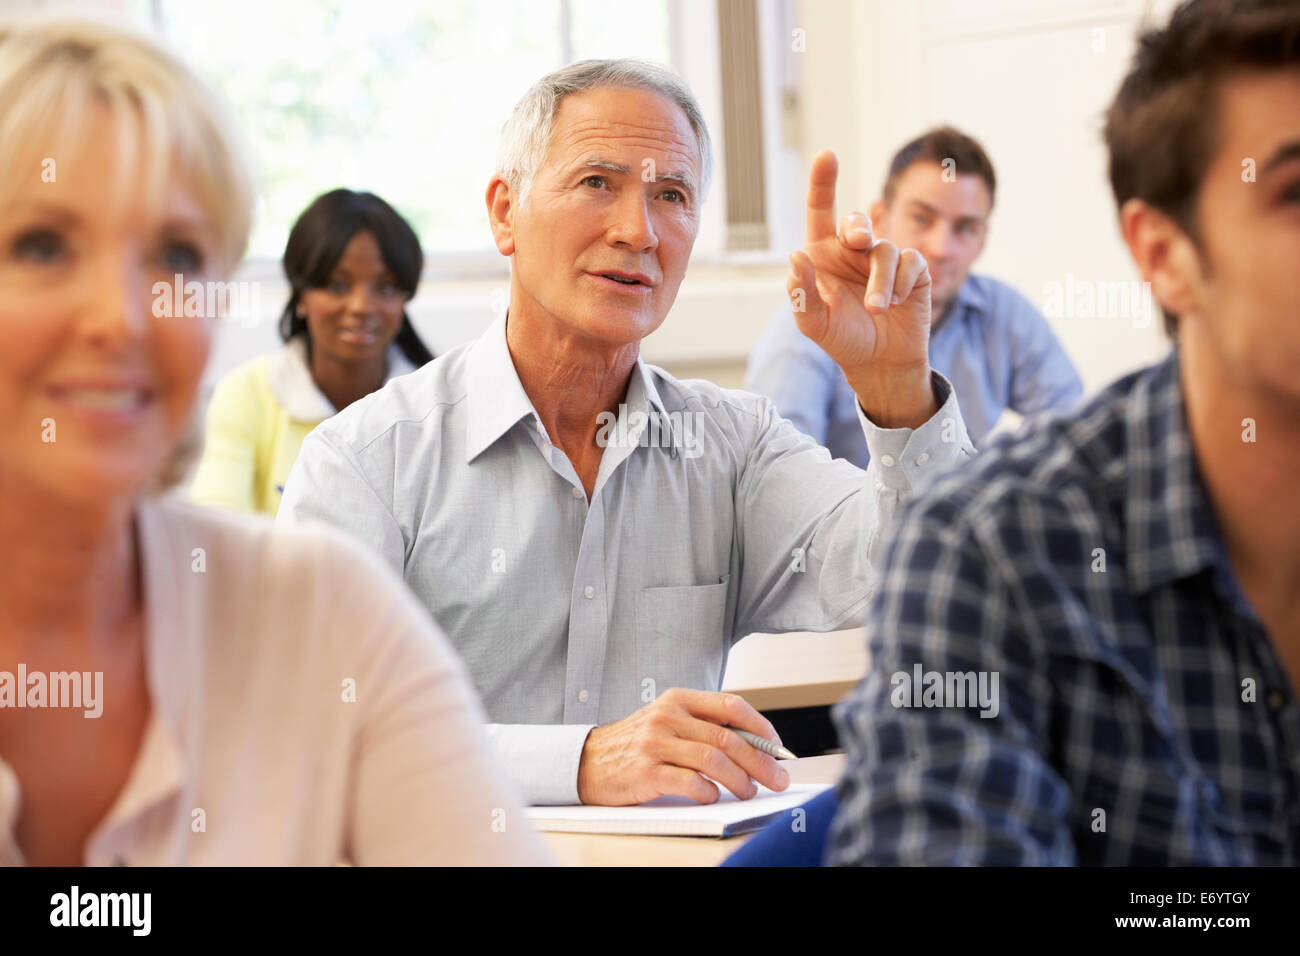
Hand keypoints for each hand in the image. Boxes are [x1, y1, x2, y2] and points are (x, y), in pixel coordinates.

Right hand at [576, 688, 790, 805]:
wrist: (587, 760)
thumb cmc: (636, 743)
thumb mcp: (667, 721)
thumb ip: (703, 726)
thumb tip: (755, 747)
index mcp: (678, 699)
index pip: (730, 705)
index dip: (760, 727)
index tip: (777, 746)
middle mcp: (667, 717)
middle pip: (728, 738)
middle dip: (761, 762)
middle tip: (777, 779)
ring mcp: (655, 744)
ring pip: (714, 760)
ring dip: (740, 780)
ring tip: (749, 792)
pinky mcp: (645, 773)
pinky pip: (690, 782)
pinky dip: (709, 792)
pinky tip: (713, 796)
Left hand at [789, 149, 937, 427]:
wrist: (881, 364)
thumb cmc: (843, 341)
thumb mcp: (814, 323)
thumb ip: (801, 293)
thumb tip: (795, 257)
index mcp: (824, 256)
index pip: (820, 212)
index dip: (823, 182)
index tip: (826, 155)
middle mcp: (853, 252)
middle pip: (856, 221)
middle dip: (857, 226)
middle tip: (857, 241)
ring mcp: (883, 259)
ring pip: (884, 249)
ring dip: (879, 281)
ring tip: (876, 309)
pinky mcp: (912, 271)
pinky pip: (909, 262)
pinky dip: (900, 284)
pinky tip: (895, 304)